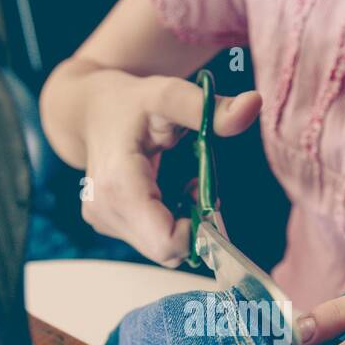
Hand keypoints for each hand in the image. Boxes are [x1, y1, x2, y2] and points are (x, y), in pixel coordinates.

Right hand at [79, 71, 260, 264]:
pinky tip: (163, 190)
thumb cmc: (129, 102)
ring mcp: (102, 220)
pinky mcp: (106, 224)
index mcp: (118, 184)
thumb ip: (210, 107)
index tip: (206, 196)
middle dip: (192, 224)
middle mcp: (104, 210)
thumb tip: (254, 103)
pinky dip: (166, 220)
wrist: (90, 110)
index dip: (197, 231)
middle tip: (196, 185)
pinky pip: (149, 239)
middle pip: (166, 250)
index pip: (166, 242)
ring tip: (178, 183)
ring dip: (180, 221)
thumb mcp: (169, 95)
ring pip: (160, 248)